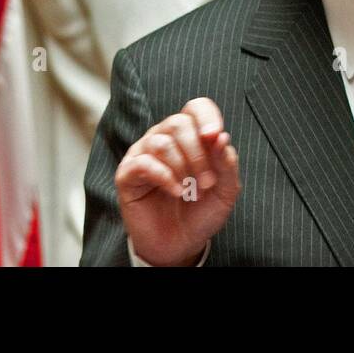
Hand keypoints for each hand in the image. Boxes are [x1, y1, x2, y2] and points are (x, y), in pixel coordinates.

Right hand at [114, 97, 240, 265]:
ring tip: (190, 191)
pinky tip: (175, 192)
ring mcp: (143, 154)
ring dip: (182, 167)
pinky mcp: (127, 174)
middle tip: (207, 182)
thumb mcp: (225, 190)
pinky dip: (164, 176)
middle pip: (178, 123)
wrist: (180, 244)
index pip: (195, 108)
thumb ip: (226, 163)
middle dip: (197, 153)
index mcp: (189, 135)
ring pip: (162, 142)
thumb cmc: (201, 212)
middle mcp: (164, 138)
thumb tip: (221, 138)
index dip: (207, 117)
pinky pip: (143, 163)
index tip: (216, 136)